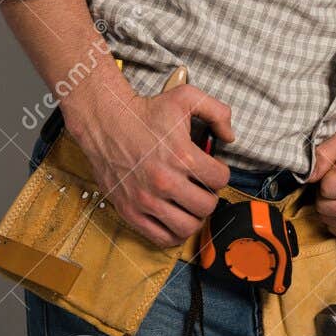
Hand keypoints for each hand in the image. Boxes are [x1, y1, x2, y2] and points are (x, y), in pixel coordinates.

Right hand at [68, 79, 234, 248]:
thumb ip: (218, 112)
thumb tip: (229, 137)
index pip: (220, 180)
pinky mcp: (130, 211)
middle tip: (201, 187)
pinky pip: (161, 238)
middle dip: (209, 195)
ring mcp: (146, 199)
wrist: (106, 122)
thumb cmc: (146, 111)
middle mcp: (164, 181)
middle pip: (207, 206)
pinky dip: (173, 233)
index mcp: (182, 156)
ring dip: (194, 216)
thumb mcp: (187, 97)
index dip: (220, 173)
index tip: (212, 169)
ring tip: (189, 203)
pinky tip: (175, 217)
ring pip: (187, 227)